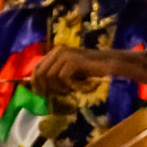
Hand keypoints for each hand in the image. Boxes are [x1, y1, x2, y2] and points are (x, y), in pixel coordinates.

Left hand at [28, 47, 146, 99]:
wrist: (111, 64)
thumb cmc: (91, 70)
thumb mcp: (69, 72)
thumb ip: (55, 75)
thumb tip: (37, 88)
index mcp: (55, 52)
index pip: (37, 68)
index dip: (36, 83)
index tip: (41, 95)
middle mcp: (58, 51)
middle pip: (40, 74)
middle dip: (46, 88)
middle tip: (59, 95)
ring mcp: (65, 55)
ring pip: (50, 78)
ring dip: (61, 88)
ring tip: (74, 89)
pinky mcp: (73, 61)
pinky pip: (62, 79)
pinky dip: (70, 86)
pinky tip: (81, 85)